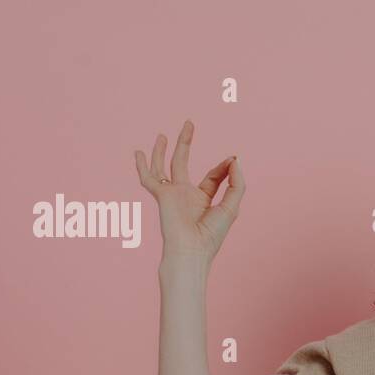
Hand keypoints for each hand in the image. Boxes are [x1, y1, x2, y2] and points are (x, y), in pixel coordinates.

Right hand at [135, 119, 244, 263]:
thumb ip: (236, 183)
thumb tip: (234, 161)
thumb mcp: (231, 206)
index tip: (232, 159)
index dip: (223, 167)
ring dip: (163, 150)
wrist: (191, 250)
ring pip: (164, 166)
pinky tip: (139, 153)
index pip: (211, 177)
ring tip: (164, 134)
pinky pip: (149, 179)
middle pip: (182, 163)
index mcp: (203, 200)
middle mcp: (185, 195)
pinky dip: (143, 166)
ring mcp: (172, 194)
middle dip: (185, 143)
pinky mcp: (162, 196)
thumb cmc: (212, 235)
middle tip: (189, 123)